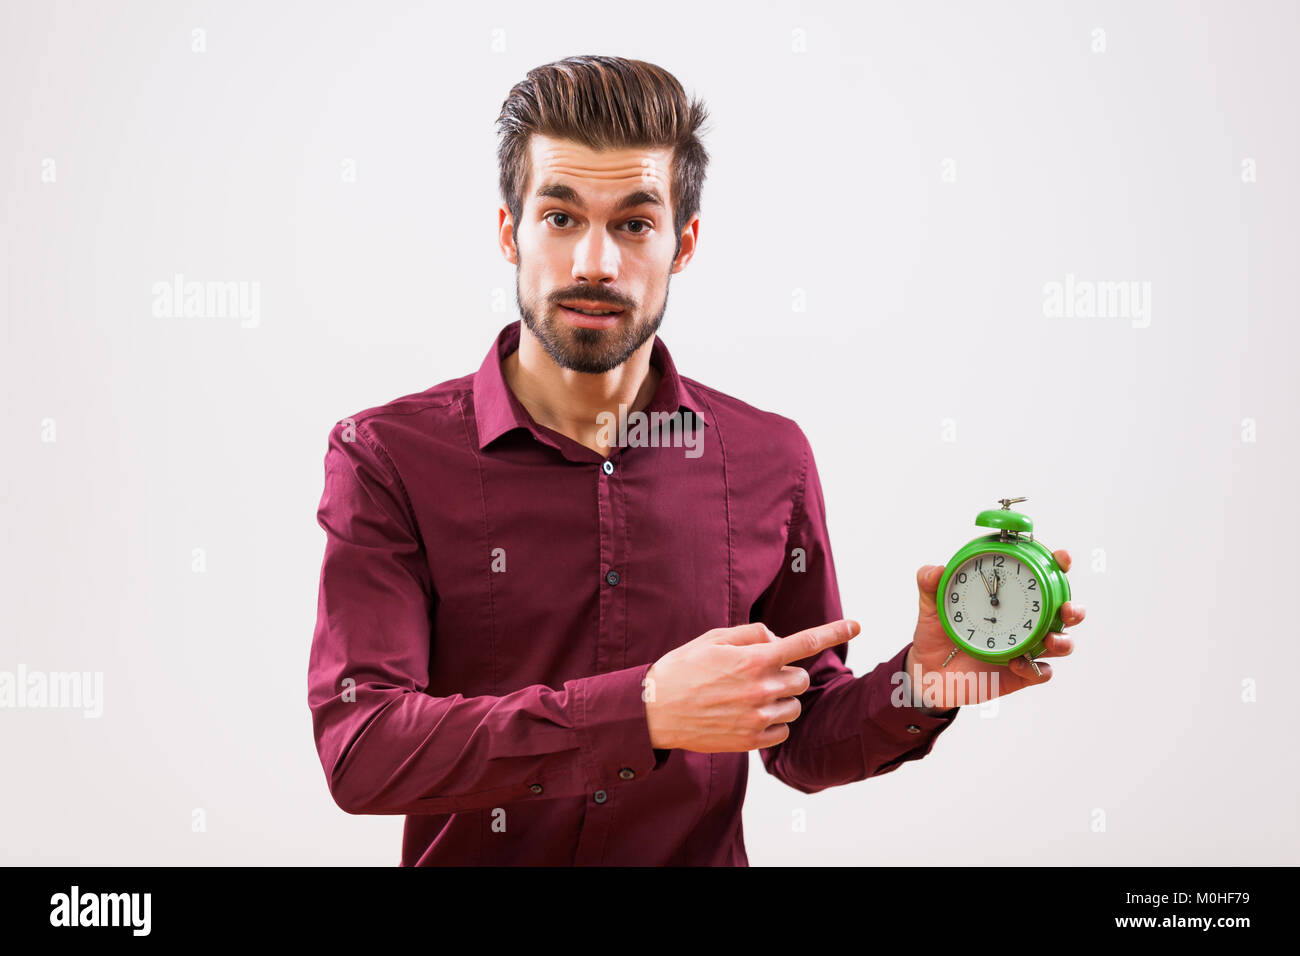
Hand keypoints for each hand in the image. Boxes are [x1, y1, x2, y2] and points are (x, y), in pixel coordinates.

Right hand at [644, 619, 860, 752]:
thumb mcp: (713, 639)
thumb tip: (778, 641)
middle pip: (801, 678)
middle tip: (758, 673)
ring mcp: (757, 717)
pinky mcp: (751, 740)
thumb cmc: (682, 669)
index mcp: (753, 659)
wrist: (654, 710)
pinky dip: (773, 722)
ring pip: (795, 705)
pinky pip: (783, 730)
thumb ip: (752, 634)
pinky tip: (748, 715)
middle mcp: (760, 688)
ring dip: (782, 698)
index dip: (834, 631)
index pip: (804, 642)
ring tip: (750, 696)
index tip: (856, 624)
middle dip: (787, 673)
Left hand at [903, 549, 1085, 707]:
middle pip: (1063, 613)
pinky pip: (1039, 673)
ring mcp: (1025, 648)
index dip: (1057, 566)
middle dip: (1074, 609)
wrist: (928, 672)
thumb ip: (930, 584)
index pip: (1041, 578)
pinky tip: (1018, 662)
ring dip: (1063, 641)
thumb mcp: (931, 607)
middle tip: (1067, 608)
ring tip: (1050, 640)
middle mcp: (1023, 622)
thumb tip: (936, 570)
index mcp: (1008, 599)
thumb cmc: (936, 634)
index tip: (1061, 559)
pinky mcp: (1019, 675)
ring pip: (1060, 644)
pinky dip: (1035, 668)